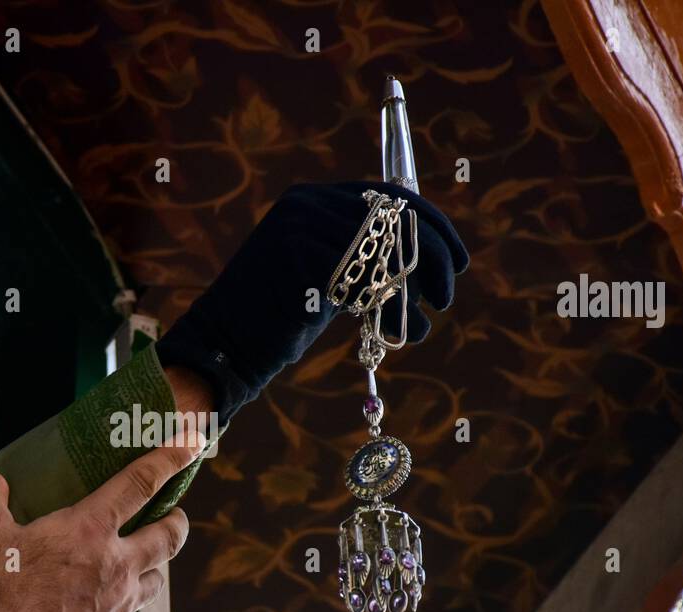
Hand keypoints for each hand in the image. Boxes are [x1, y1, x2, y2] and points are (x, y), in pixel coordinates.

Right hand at [0, 441, 197, 611]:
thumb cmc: (2, 597)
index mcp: (90, 530)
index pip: (139, 483)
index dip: (168, 459)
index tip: (192, 443)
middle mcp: (118, 563)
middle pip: (169, 536)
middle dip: (178, 521)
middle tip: (175, 516)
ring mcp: (123, 604)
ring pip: (157, 579)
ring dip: (153, 567)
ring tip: (139, 565)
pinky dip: (124, 609)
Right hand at [156, 181, 468, 422]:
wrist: (224, 344)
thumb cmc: (280, 316)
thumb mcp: (329, 275)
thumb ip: (365, 256)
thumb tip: (427, 260)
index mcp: (315, 199)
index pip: (391, 196)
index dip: (433, 227)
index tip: (458, 262)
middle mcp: (306, 203)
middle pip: (392, 218)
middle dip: (430, 259)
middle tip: (446, 296)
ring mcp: (295, 227)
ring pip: (378, 253)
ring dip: (409, 293)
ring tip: (420, 327)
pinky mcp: (291, 258)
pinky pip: (356, 280)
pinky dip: (382, 309)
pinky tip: (393, 333)